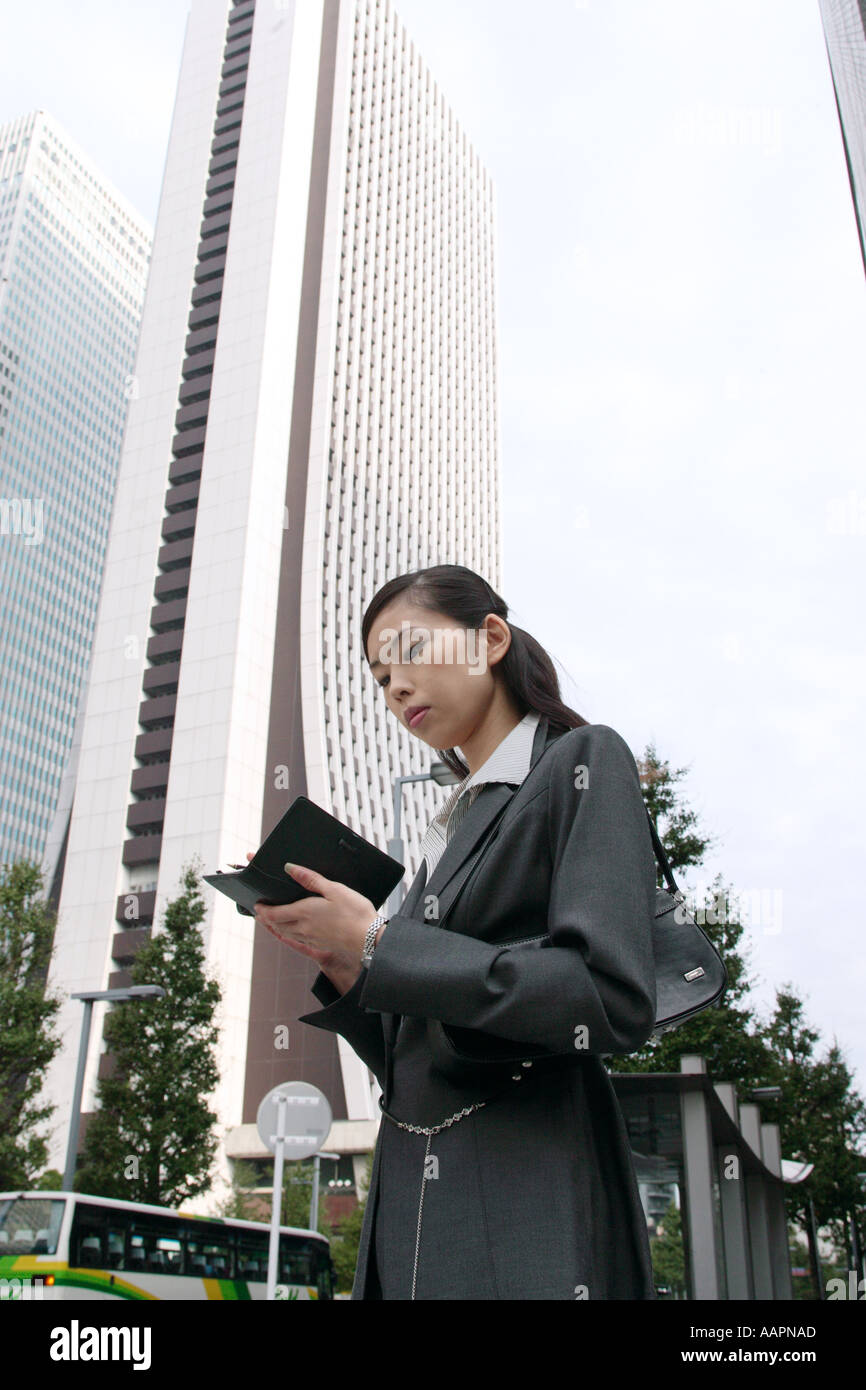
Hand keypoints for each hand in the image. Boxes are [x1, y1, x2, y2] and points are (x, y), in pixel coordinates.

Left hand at [245, 852, 382, 975]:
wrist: (369, 939)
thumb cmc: (355, 913)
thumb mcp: (334, 889)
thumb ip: (310, 879)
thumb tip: (289, 868)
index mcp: (304, 912)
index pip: (274, 913)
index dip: (262, 910)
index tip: (256, 905)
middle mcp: (304, 928)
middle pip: (277, 925)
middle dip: (266, 918)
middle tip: (260, 913)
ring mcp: (311, 938)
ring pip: (286, 933)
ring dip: (276, 926)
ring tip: (272, 920)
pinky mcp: (320, 945)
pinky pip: (297, 940)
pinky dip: (289, 934)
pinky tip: (294, 931)